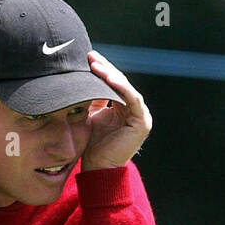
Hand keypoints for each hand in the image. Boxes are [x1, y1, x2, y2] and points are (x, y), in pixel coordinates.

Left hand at [80, 51, 151, 171]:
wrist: (98, 168)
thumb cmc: (92, 145)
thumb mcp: (90, 116)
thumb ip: (92, 99)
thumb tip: (82, 78)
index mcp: (123, 107)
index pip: (113, 82)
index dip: (101, 69)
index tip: (87, 58)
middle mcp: (134, 109)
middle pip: (120, 82)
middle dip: (105, 68)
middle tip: (90, 56)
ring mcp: (141, 115)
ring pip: (126, 88)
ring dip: (110, 75)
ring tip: (95, 65)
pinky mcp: (142, 121)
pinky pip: (132, 99)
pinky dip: (121, 87)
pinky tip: (108, 77)